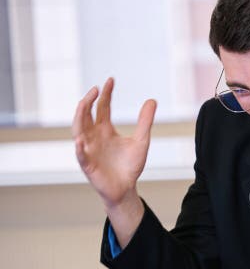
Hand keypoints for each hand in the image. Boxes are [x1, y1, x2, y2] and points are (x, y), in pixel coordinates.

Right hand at [72, 78, 155, 210]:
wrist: (126, 188)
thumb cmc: (130, 165)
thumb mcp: (141, 141)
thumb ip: (145, 121)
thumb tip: (152, 100)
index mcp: (105, 130)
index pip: (102, 107)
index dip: (105, 94)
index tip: (110, 80)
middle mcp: (94, 136)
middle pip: (86, 115)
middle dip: (89, 101)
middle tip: (96, 89)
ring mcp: (89, 149)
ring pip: (78, 130)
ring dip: (79, 117)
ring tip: (83, 104)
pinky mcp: (88, 165)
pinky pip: (81, 155)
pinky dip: (79, 148)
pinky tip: (80, 140)